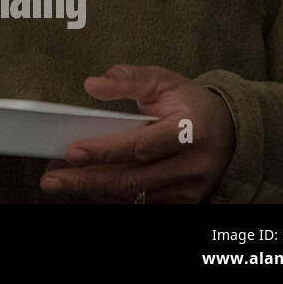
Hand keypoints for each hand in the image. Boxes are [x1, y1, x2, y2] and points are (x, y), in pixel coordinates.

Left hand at [39, 64, 235, 202]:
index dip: (105, 151)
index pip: (141, 146)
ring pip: (135, 195)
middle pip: (133, 179)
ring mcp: (189, 188)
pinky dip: (112, 198)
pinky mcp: (184, 201)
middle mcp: (191, 164)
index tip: (72, 151)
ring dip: (93, 190)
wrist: (231, 130)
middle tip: (51, 179)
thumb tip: (92, 84)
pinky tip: (87, 188)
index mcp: (189, 130)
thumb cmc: (190, 103)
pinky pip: (143, 203)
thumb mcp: (163, 80)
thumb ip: (128, 79)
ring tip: (60, 181)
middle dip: (87, 180)